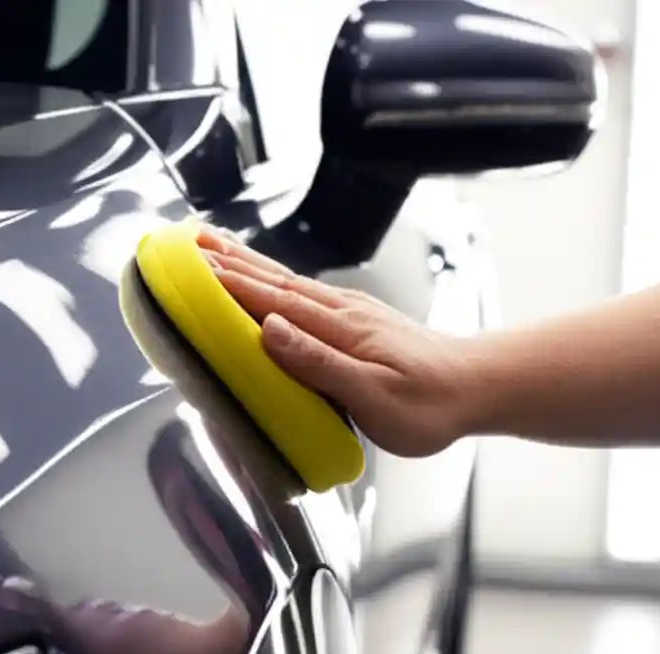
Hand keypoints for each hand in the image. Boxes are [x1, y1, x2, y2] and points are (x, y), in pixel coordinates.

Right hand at [198, 232, 477, 456]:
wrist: (475, 387)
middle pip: (272, 279)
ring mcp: (347, 311)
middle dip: (225, 261)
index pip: (271, 300)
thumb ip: (319, 363)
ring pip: (284, 279)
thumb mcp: (374, 395)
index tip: (190, 269)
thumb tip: (271, 330)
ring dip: (244, 261)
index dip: (227, 285)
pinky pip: (299, 290)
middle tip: (184, 243)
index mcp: (339, 328)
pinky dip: (270, 277)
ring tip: (209, 245)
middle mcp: (339, 311)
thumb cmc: (428, 404)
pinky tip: (260, 274)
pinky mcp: (353, 319)